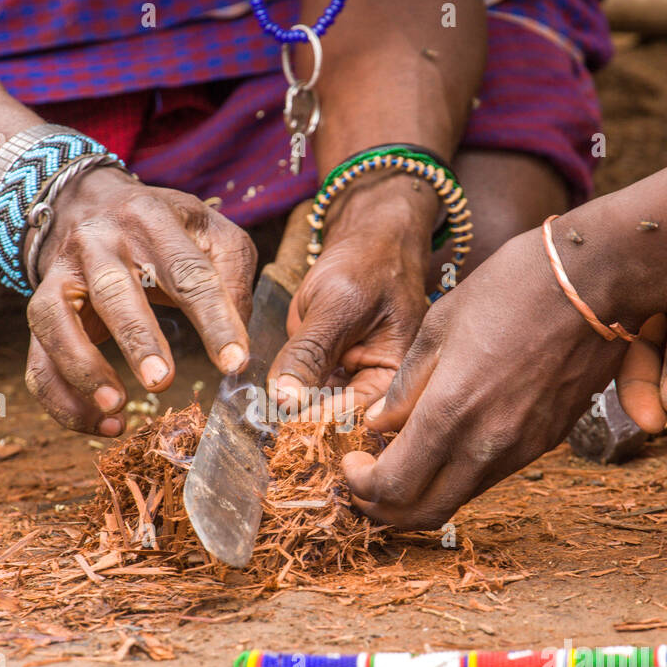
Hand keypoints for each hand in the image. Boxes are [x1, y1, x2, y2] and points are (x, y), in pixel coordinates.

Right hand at [23, 167, 256, 434]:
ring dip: (83, 370)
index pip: (187, 271)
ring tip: (116, 410)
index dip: (214, 319)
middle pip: (113, 290)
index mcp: (150, 220)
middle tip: (162, 382)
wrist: (83, 201)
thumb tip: (238, 330)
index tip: (235, 364)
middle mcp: (98, 243)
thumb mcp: (206, 229)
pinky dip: (61, 398)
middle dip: (137, 338)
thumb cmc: (160, 228)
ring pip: (56, 321)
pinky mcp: (39, 309)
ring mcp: (60, 275)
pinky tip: (100, 425)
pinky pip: (37, 358)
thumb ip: (230, 272)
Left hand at [268, 174, 433, 408]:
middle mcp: (379, 386)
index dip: (331, 424)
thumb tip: (284, 399)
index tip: (295, 429)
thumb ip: (311, 351)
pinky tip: (267, 404)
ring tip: (266, 421)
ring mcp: (350, 378)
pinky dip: (288, 394)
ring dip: (293, 413)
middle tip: (274, 428)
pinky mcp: (327, 369)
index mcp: (401, 377)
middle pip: (343, 421)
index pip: (366, 415)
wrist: (367, 238)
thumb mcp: (339, 304)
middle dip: (308, 426)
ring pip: (319, 409)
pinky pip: (305, 390)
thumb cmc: (368, 263)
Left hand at [342, 227, 624, 527]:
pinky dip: (454, 475)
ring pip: (458, 499)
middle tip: (365, 480)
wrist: (599, 279)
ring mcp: (521, 449)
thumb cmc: (513, 286)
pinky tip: (440, 443)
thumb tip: (379, 424)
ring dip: (420, 494)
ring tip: (397, 460)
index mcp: (452, 412)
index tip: (350, 463)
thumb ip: (405, 385)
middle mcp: (487, 445)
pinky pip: (488, 476)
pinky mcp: (545, 442)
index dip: (361, 486)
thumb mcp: (439, 325)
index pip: (392, 487)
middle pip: (424, 513)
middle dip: (385, 507)